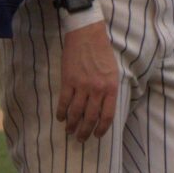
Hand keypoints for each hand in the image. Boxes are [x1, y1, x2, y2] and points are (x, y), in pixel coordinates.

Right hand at [55, 24, 119, 140]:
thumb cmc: (102, 51)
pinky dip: (61, 112)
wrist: (87, 34)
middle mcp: (97, 90)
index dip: (101, 129)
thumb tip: (103, 108)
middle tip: (81, 138)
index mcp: (110, 88)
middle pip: (90, 118)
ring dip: (71, 125)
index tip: (97, 136)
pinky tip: (60, 118)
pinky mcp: (68, 81)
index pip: (107, 116)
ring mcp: (81, 86)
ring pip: (75, 113)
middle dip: (85, 131)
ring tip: (69, 131)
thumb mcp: (113, 71)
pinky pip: (63, 102)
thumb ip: (109, 90)